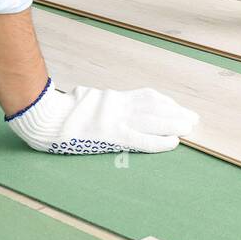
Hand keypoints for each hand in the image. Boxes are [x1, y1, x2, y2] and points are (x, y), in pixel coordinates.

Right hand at [5, 78, 198, 153]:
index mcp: (113, 99)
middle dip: (176, 113)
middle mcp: (118, 106)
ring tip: (189, 128)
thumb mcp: (87, 100)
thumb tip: (115, 104)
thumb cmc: (63, 113)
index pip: (146, 97)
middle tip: (193, 118)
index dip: (165, 103)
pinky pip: (141, 139)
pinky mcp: (112, 136)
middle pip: (155, 108)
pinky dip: (159, 141)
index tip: (177, 107)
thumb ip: (104, 103)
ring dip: (174, 124)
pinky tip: (172, 143)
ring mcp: (116, 121)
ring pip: (153, 120)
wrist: (47, 120)